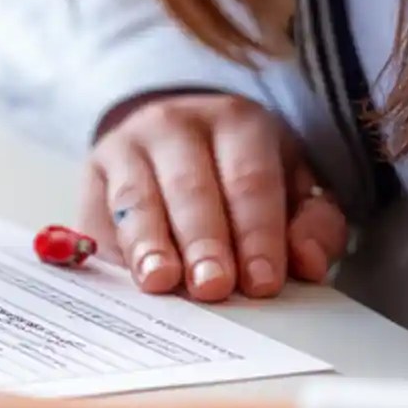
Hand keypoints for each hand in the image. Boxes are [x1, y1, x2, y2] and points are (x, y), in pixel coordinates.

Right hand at [79, 93, 348, 301]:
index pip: (250, 180)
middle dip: (204, 241)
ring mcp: (129, 142)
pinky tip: (132, 274)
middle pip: (192, 187)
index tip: (262, 282)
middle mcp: (177, 123)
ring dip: (151, 243)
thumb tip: (310, 264)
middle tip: (213, 287)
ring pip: (139, 196)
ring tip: (161, 281)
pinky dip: (120, 245)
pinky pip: (105, 210)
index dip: (258, 233)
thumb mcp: (287, 186)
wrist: (168, 138)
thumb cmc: (237, 173)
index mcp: (237, 121)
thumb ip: (310, 225)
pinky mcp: (97, 169)